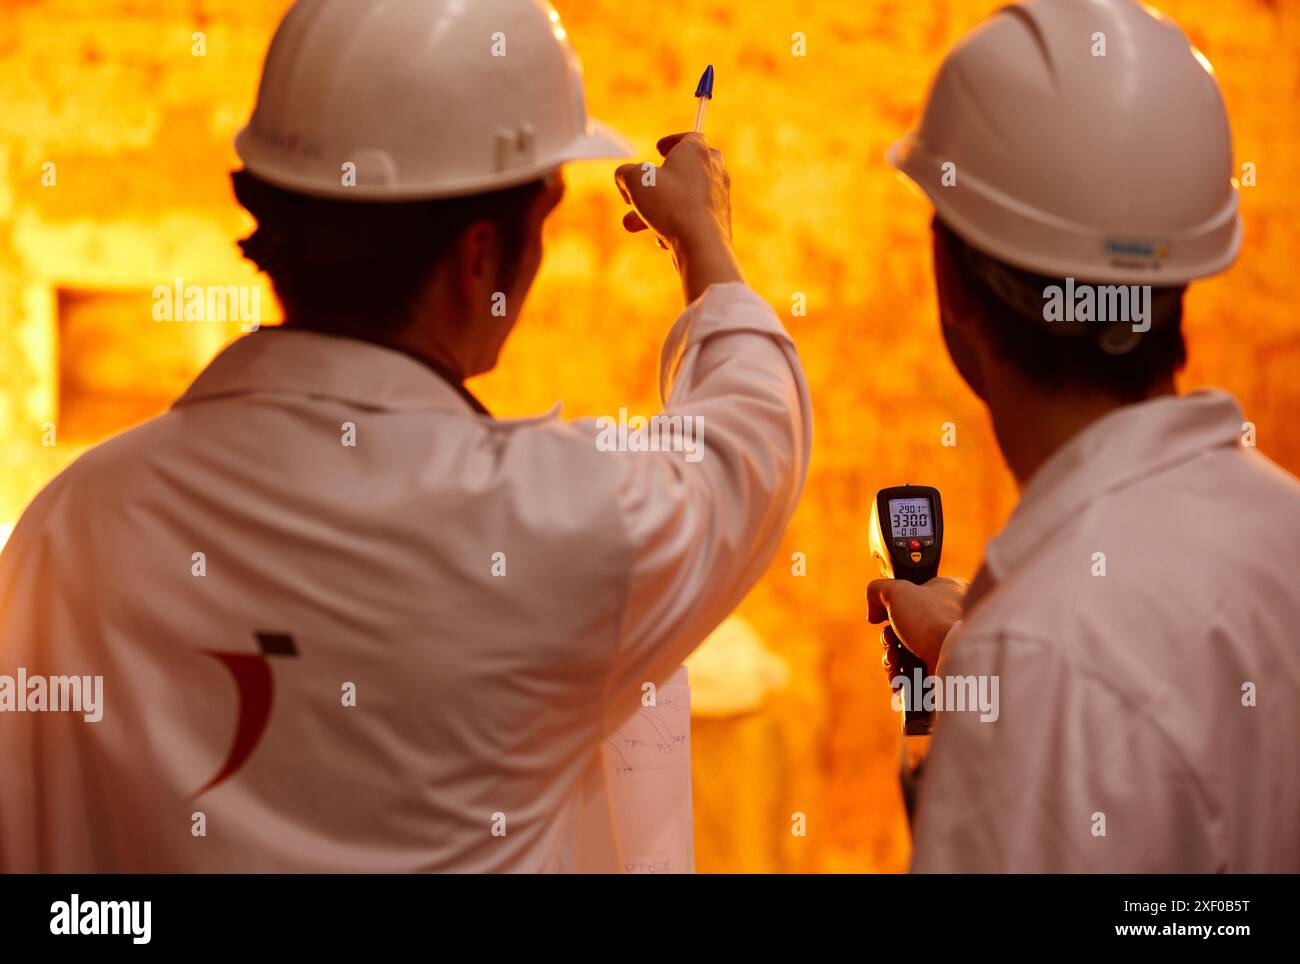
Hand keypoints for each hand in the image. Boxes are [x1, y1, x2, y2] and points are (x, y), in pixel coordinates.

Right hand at [614, 133, 742, 303]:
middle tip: (639, 191)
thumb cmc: (671, 205)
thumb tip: (624, 175)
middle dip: (657, 182)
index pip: (689, 137)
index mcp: (697, 151)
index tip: (659, 150)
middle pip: (685, 169)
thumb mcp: (635, 180)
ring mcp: (719, 196)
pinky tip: (662, 239)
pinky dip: (675, 224)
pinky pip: (692, 217)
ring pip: (683, 198)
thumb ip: (625, 172)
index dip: (672, 141)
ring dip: (656, 209)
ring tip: (632, 224)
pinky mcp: (719, 220)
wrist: (702, 243)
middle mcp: (713, 170)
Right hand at [866, 576, 967, 672]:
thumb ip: (877, 590)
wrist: (956, 661)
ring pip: (907, 654)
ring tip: (894, 665)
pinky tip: (899, 682)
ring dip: (892, 661)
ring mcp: (947, 648)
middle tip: (890, 644)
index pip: (912, 599)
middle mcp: (949, 620)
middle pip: (905, 629)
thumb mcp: (898, 590)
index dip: (892, 610)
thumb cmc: (932, 620)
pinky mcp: (944, 672)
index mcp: (946, 593)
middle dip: (888, 641)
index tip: (884, 618)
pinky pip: (916, 676)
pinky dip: (902, 680)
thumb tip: (873, 614)